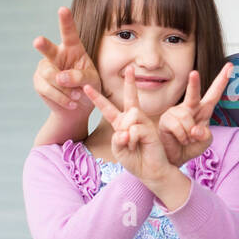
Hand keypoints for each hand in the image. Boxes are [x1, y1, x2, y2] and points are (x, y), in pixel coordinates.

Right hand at [32, 7, 101, 119]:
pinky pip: (47, 89)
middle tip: (38, 41)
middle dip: (43, 45)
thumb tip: (61, 77)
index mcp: (73, 48)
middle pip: (48, 49)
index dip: (65, 21)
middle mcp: (57, 54)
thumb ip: (80, 76)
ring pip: (50, 76)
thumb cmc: (88, 88)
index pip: (69, 33)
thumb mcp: (92, 81)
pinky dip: (61, 98)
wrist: (77, 108)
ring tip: (77, 96)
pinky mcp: (38, 81)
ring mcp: (45, 67)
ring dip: (65, 89)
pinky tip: (70, 102)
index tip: (63, 9)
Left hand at [83, 65, 173, 186]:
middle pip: (130, 98)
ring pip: (129, 116)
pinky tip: (139, 145)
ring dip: (126, 134)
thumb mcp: (118, 150)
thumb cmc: (135, 161)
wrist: (151, 171)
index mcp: (121, 124)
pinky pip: (135, 129)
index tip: (87, 86)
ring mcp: (143, 122)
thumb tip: (126, 129)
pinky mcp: (150, 128)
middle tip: (130, 67)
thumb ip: (117, 139)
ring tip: (132, 144)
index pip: (107, 108)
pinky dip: (133, 140)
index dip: (96, 97)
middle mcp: (133, 120)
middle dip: (131, 83)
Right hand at [157, 62, 233, 165]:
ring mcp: (176, 112)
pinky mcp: (166, 119)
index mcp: (203, 110)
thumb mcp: (205, 142)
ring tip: (186, 139)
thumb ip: (206, 135)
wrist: (175, 158)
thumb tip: (196, 129)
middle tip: (194, 73)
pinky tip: (178, 139)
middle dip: (193, 84)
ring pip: (186, 119)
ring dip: (189, 134)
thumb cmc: (190, 147)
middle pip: (193, 94)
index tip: (230, 66)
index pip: (214, 94)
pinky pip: (178, 127)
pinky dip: (182, 137)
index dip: (222, 80)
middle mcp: (189, 108)